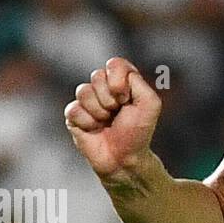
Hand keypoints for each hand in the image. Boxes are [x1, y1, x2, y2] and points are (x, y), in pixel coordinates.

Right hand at [64, 57, 162, 182]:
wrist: (124, 158)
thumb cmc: (139, 131)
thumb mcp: (150, 103)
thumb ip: (137, 81)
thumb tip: (114, 71)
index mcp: (123, 82)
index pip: (114, 64)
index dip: (118, 79)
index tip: (126, 97)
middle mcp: (104, 88)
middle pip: (97, 75)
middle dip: (110, 97)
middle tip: (117, 112)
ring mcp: (87, 101)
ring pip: (83, 91)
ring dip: (99, 110)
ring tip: (107, 121)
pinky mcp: (73, 116)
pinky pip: (74, 109)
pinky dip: (88, 122)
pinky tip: (95, 129)